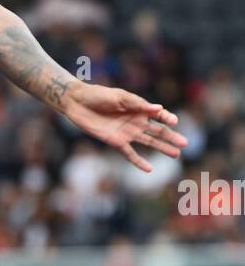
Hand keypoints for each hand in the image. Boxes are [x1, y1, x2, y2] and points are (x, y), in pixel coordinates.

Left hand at [65, 84, 187, 172]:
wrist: (79, 103)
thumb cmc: (99, 95)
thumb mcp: (120, 97)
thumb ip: (138, 104)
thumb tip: (158, 109)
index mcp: (139, 108)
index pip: (158, 114)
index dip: (167, 118)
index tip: (174, 122)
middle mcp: (136, 121)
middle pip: (157, 131)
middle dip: (171, 137)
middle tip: (185, 144)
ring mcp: (127, 133)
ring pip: (149, 142)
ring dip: (162, 148)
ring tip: (176, 154)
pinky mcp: (116, 142)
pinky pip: (129, 154)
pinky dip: (138, 162)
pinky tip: (149, 169)